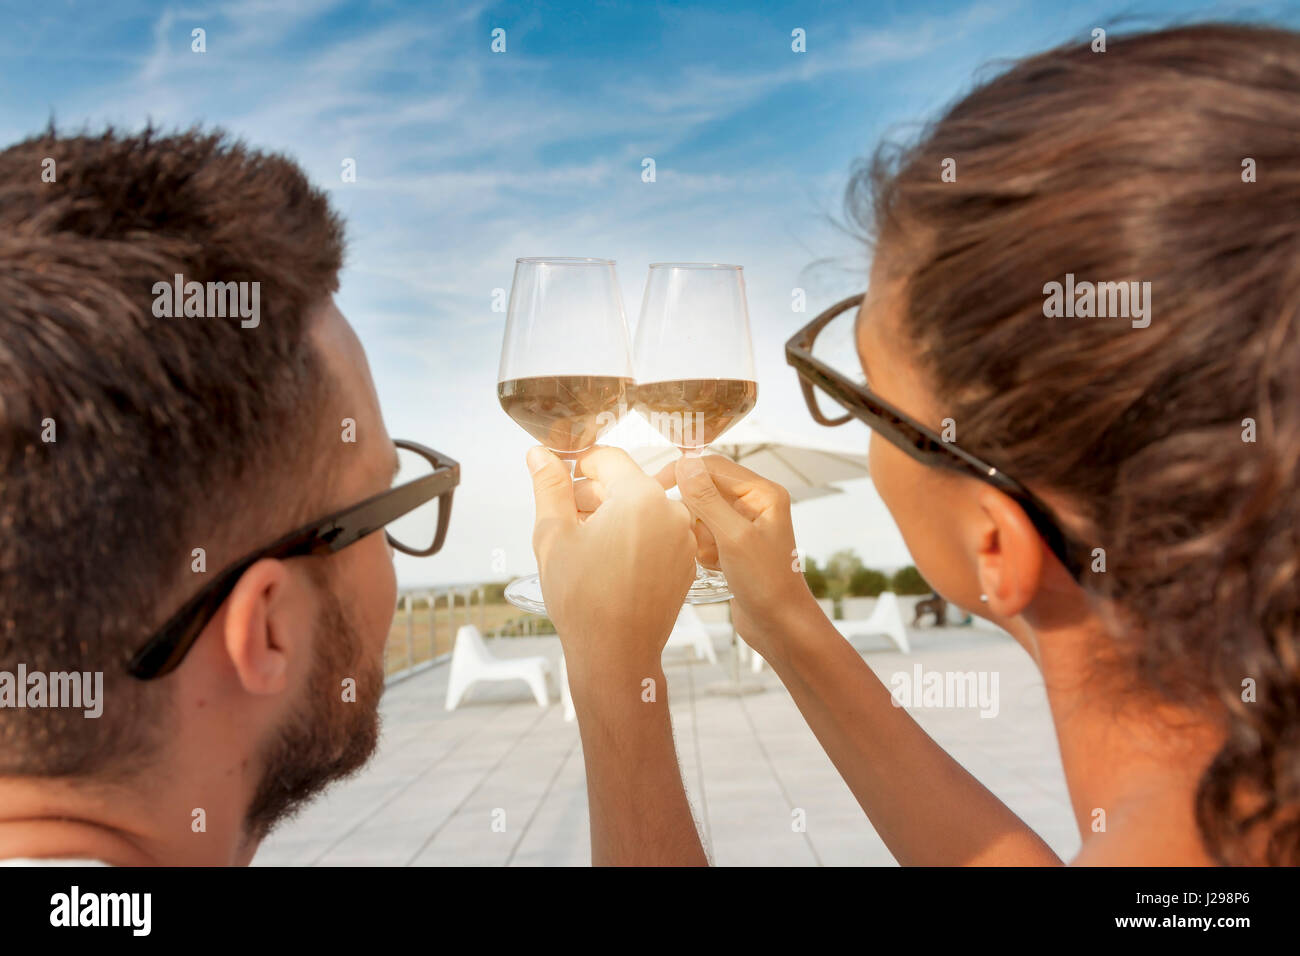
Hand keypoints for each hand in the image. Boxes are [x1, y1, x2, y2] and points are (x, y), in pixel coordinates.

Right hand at [528, 445, 696, 689]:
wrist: (616, 655)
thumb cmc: (582, 598)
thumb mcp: (554, 535)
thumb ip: (549, 486)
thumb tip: (539, 453)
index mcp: (641, 496)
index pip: (608, 458)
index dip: (578, 465)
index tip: (561, 481)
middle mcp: (672, 511)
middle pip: (626, 484)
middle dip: (593, 496)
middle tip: (565, 520)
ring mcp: (684, 538)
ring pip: (643, 510)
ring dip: (614, 518)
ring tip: (585, 545)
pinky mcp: (687, 562)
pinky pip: (658, 535)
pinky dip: (635, 539)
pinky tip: (609, 563)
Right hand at [662, 455, 819, 667]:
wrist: (780, 627)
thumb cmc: (766, 583)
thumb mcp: (733, 537)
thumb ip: (707, 498)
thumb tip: (685, 462)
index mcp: (763, 492)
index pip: (713, 466)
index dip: (682, 473)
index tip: (653, 486)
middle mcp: (755, 503)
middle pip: (705, 490)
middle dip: (694, 514)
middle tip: (697, 538)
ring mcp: (744, 525)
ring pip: (701, 515)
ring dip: (699, 536)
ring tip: (713, 558)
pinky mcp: (734, 545)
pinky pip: (705, 535)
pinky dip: (703, 550)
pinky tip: (715, 568)